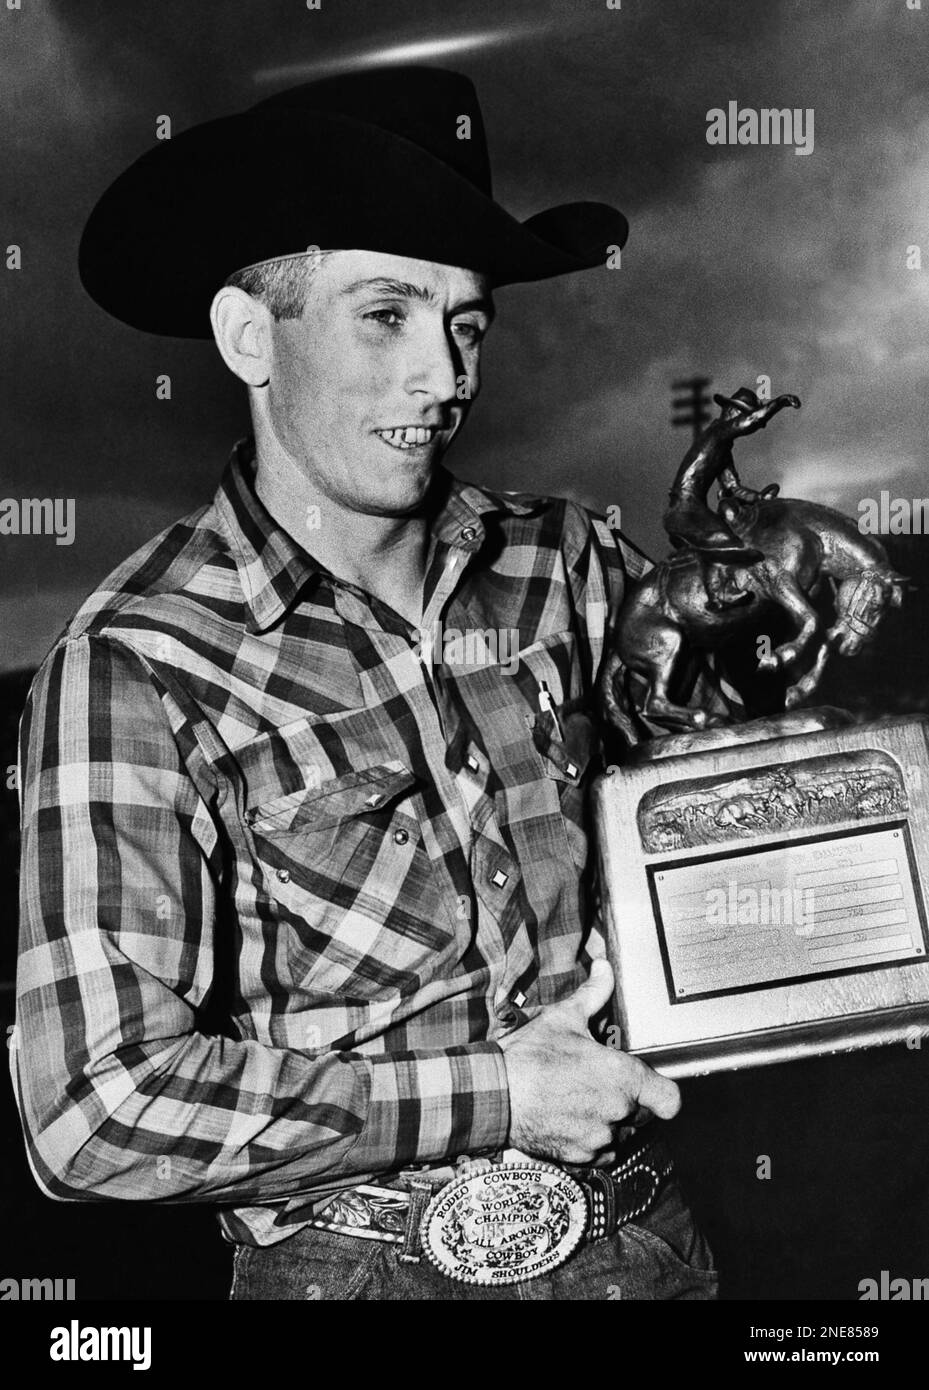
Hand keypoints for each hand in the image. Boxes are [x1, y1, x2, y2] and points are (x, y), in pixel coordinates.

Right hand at [497, 959, 680, 1165]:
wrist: (496, 1094)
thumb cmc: (530, 1056)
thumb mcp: (563, 1017)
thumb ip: (593, 993)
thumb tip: (604, 966)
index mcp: (622, 1076)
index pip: (669, 1099)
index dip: (661, 1092)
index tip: (649, 1086)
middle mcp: (617, 1111)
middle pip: (642, 1114)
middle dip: (628, 1101)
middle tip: (600, 1085)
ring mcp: (599, 1138)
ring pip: (620, 1134)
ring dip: (609, 1122)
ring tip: (581, 1102)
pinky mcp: (580, 1157)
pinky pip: (599, 1153)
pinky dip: (591, 1141)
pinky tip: (570, 1120)